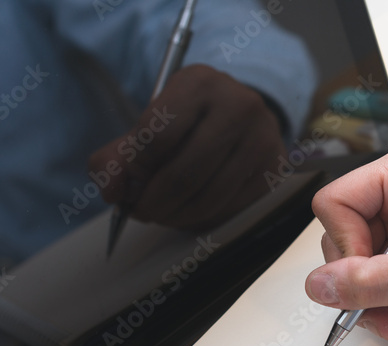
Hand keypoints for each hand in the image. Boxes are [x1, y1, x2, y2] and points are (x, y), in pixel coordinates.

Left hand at [88, 65, 285, 230]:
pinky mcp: (274, 169)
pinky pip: (230, 209)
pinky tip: (191, 210)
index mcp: (199, 83)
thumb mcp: (149, 126)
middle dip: (153, 203)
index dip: (135, 171)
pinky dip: (203, 219)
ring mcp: (262, 138)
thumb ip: (116, 158)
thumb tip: (113, 191)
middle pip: (183, 174)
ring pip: (208, 199)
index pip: (157, 136)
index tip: (127, 186)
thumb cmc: (187, 124)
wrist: (240, 116)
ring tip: (163, 213)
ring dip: (176, 217)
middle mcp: (238, 105)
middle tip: (140, 212)